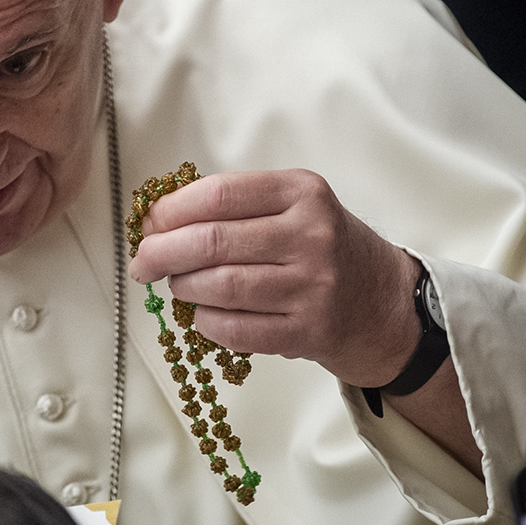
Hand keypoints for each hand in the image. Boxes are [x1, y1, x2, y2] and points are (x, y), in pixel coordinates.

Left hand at [128, 169, 420, 387]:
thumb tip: (155, 221)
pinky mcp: (308, 332)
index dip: (172, 210)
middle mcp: (311, 236)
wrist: (381, 301)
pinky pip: (235, 330)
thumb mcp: (291, 206)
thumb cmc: (320, 247)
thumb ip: (232, 206)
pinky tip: (204, 314)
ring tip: (179, 285)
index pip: (220, 194)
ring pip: (220, 287)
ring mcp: (313, 287)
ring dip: (183, 288)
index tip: (149, 224)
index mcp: (301, 192)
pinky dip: (206, 322)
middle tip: (144, 262)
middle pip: (212, 242)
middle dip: (162, 253)